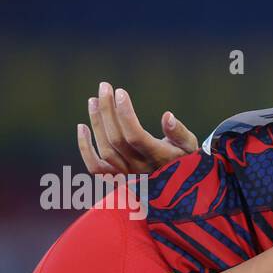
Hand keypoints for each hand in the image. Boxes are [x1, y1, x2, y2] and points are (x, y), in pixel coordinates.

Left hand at [77, 80, 199, 175]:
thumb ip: (179, 132)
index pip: (135, 136)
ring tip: (93, 100)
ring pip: (105, 149)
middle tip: (104, 88)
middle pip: (116, 139)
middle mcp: (141, 169)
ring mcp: (127, 175)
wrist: (179, 185)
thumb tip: (168, 116)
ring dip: (96, 123)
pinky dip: (85, 149)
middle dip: (108, 111)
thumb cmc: (185, 158)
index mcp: (159, 158)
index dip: (125, 114)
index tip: (120, 93)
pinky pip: (96, 168)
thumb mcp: (189, 145)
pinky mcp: (117, 179)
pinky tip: (82, 127)